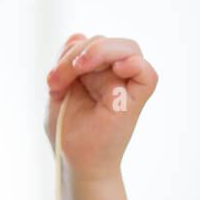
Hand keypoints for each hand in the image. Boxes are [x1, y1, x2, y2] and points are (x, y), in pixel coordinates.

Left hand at [45, 34, 157, 180]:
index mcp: (93, 71)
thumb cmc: (68, 133)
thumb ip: (65, 63)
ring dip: (99, 51)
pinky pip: (148, 75)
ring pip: (128, 48)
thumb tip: (78, 35)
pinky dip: (135, 65)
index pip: (87, 43)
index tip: (51, 80)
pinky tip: (118, 68)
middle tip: (57, 80)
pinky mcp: (136, 102)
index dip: (68, 52)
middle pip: (105, 40)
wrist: (76, 164)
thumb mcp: (57, 92)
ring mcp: (125, 86)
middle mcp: (112, 75)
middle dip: (78, 52)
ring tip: (77, 69)